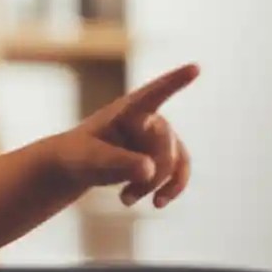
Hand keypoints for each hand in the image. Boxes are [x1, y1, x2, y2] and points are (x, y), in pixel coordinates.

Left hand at [40, 62, 198, 207]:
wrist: (76, 166)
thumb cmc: (77, 156)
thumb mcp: (89, 160)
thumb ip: (116, 161)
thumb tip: (149, 168)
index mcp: (127, 110)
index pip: (153, 94)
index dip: (174, 82)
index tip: (195, 67)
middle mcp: (148, 118)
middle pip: (165, 145)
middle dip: (150, 174)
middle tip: (124, 197)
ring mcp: (158, 136)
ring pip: (175, 161)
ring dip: (156, 185)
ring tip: (126, 201)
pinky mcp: (163, 153)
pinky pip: (180, 171)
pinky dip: (170, 189)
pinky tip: (156, 204)